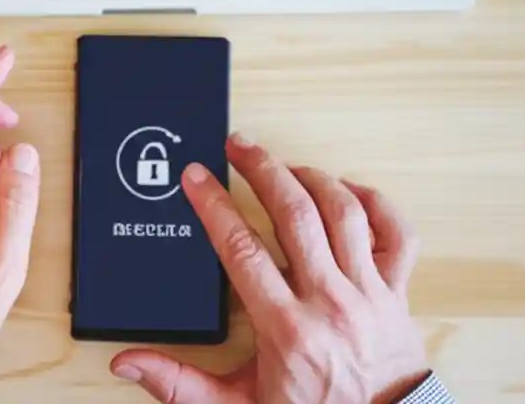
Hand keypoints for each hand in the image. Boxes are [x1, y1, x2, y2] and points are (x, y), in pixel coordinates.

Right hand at [112, 134, 428, 403]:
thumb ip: (179, 384)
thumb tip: (127, 363)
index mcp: (287, 327)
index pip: (242, 250)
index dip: (214, 207)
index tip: (195, 178)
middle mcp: (331, 301)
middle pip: (295, 214)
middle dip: (262, 170)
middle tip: (238, 145)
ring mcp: (369, 292)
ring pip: (344, 213)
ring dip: (312, 178)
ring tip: (284, 165)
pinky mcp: (397, 292)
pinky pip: (396, 234)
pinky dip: (375, 204)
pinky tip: (348, 191)